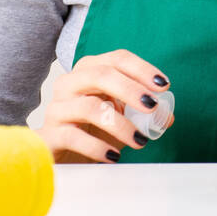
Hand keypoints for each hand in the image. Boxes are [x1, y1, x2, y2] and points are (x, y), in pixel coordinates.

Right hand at [34, 49, 172, 162]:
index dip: (142, 69)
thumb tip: (167, 116)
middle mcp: (69, 83)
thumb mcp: (121, 116)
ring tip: (139, 140)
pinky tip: (114, 156)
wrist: (60, 155)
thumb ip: (143, 114)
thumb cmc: (92, 129)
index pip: (117, 59)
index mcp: (89, 71)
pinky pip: (74, 136)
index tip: (163, 85)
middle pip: (101, 74)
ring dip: (120, 124)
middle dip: (131, 89)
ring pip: (90, 107)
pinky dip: (98, 146)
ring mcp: (57, 108)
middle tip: (152, 107)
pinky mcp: (49, 134)